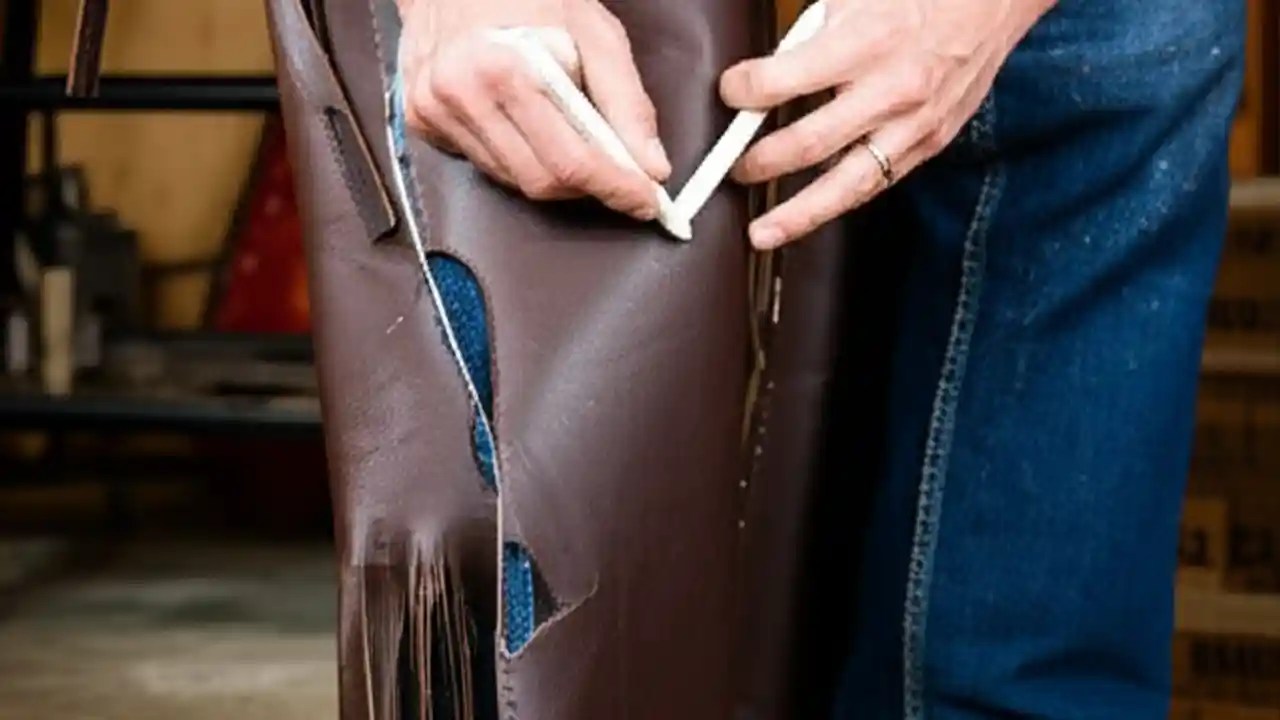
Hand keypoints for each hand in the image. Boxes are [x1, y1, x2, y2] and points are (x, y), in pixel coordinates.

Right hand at [397, 0, 670, 219]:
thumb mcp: (595, 34)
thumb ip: (627, 102)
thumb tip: (651, 166)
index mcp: (508, 68)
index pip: (571, 160)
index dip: (615, 188)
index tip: (646, 202)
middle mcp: (463, 93)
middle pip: (541, 181)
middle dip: (587, 186)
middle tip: (616, 172)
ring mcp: (435, 110)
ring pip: (512, 180)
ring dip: (551, 172)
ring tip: (567, 134)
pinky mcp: (421, 120)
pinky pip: (483, 165)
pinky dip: (515, 159)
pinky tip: (522, 124)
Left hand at [720, 0, 1055, 248]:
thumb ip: (807, 36)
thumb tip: (762, 74)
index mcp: (865, 42)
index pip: (781, 82)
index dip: (743, 91)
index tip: (730, 91)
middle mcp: (891, 89)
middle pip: (807, 145)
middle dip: (759, 163)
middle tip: (734, 170)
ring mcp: (914, 124)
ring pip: (845, 186)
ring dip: (797, 215)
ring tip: (763, 234)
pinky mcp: (931, 143)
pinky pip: (876, 182)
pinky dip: (840, 200)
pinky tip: (812, 214)